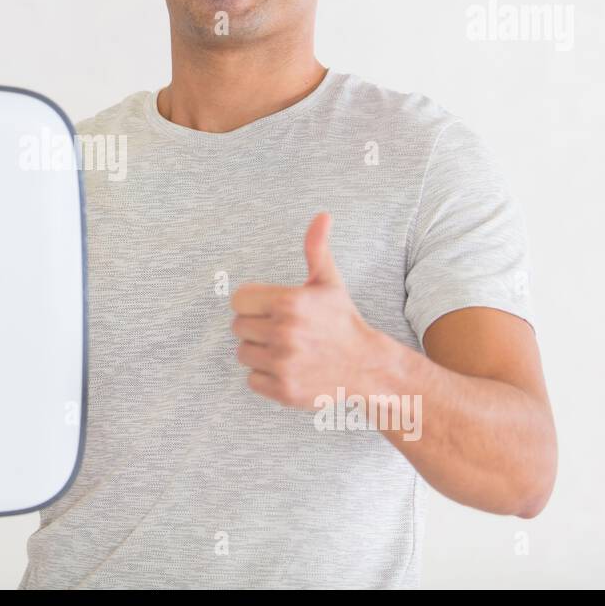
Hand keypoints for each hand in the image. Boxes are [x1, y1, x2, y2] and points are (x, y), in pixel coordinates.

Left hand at [231, 212, 387, 407]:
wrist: (366, 367)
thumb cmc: (342, 321)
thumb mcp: (328, 283)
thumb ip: (316, 249)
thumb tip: (322, 215)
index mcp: (289, 302)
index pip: (238, 301)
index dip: (253, 304)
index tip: (271, 309)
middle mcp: (283, 332)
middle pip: (238, 327)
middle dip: (257, 328)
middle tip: (282, 331)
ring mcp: (283, 363)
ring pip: (243, 354)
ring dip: (260, 353)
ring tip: (287, 350)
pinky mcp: (282, 390)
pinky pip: (252, 380)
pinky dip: (266, 378)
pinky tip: (289, 369)